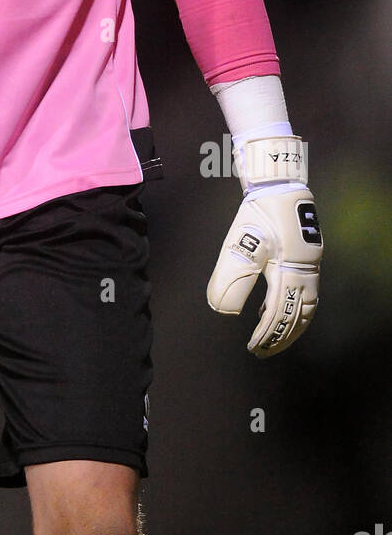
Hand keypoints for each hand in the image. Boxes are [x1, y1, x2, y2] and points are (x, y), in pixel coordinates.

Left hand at [206, 137, 321, 356]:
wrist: (277, 183)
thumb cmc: (258, 213)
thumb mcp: (239, 245)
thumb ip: (231, 279)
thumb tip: (225, 311)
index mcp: (291, 272)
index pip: (280, 314)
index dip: (267, 335)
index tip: (253, 348)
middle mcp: (306, 272)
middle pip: (299, 316)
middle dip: (281, 336)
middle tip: (264, 351)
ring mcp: (310, 264)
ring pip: (306, 306)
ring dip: (290, 325)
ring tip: (272, 335)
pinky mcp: (306, 256)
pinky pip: (305, 291)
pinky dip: (292, 306)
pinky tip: (270, 306)